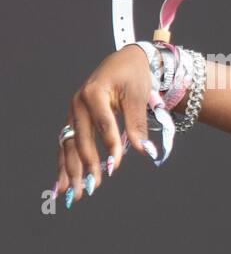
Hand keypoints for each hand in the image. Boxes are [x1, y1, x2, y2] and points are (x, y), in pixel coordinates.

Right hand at [54, 45, 156, 206]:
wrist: (125, 61)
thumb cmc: (133, 76)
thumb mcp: (139, 96)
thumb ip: (137, 123)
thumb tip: (143, 150)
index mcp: (94, 93)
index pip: (103, 124)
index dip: (109, 146)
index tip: (115, 166)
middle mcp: (78, 103)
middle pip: (80, 138)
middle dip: (85, 165)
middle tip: (92, 187)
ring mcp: (73, 112)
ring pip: (70, 144)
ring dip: (71, 169)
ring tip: (74, 191)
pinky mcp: (75, 119)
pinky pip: (69, 143)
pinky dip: (66, 162)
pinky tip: (64, 181)